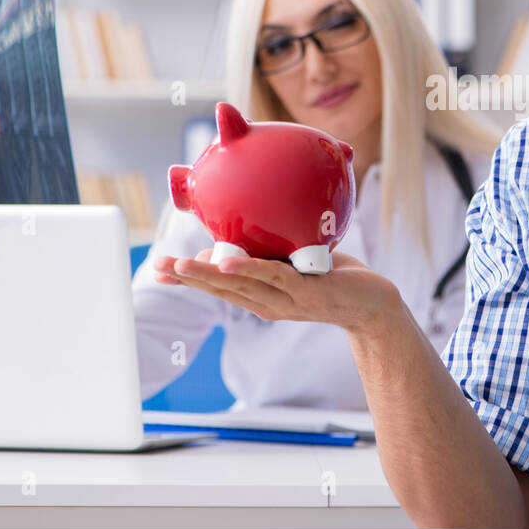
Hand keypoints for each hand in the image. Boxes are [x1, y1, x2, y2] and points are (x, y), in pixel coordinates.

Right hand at [152, 247, 401, 334]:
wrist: (372, 303)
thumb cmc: (334, 277)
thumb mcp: (296, 260)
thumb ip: (270, 248)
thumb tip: (244, 225)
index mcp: (260, 295)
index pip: (217, 287)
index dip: (188, 281)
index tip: (158, 272)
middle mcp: (266, 303)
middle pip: (220, 289)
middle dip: (187, 279)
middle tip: (157, 268)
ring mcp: (285, 301)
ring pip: (239, 286)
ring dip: (207, 276)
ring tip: (179, 266)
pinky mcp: (306, 292)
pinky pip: (274, 277)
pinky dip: (249, 269)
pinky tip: (227, 262)